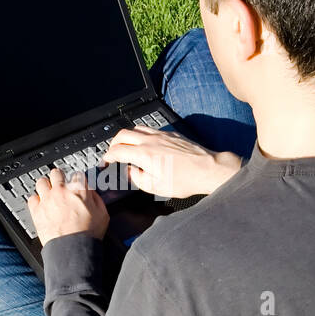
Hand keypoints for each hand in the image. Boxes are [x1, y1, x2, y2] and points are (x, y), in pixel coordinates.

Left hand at [27, 167, 110, 244]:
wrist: (72, 248)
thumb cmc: (87, 234)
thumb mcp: (103, 214)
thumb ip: (97, 199)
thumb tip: (92, 193)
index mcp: (78, 191)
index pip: (76, 175)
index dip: (77, 180)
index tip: (76, 184)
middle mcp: (61, 192)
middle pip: (56, 173)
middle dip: (59, 177)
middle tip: (60, 183)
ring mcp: (48, 200)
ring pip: (41, 182)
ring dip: (45, 186)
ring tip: (48, 192)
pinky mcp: (37, 210)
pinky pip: (32, 198)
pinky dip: (36, 201)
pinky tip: (40, 205)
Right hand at [101, 126, 242, 198]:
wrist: (208, 169)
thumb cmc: (186, 179)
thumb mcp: (157, 187)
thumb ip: (138, 178)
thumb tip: (131, 172)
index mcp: (144, 154)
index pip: (117, 151)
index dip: (107, 157)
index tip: (106, 162)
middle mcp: (151, 140)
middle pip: (123, 134)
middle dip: (113, 143)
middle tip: (112, 153)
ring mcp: (162, 135)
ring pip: (137, 128)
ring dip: (127, 136)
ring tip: (127, 146)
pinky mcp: (171, 134)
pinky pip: (151, 129)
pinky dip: (142, 134)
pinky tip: (146, 144)